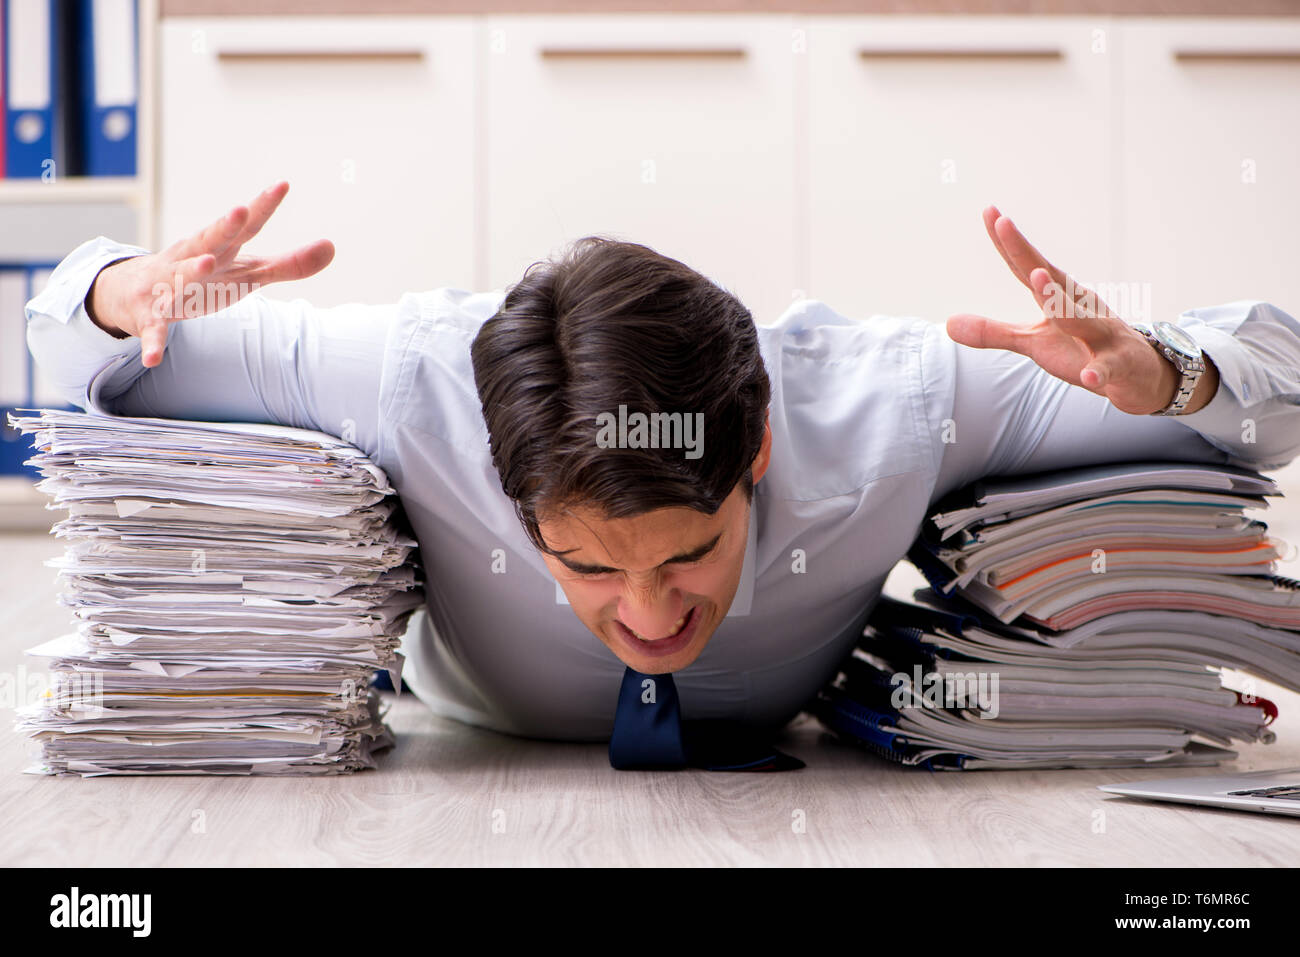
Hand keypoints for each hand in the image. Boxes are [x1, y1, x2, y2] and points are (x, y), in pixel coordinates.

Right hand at [86, 180, 334, 367]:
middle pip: (209, 239)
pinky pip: (154, 329)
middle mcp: (192, 259)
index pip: (246, 226)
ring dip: (192, 269)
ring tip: (207, 261)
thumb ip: (289, 263)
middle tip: (240, 209)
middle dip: (224, 225)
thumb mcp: (248, 272)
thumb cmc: (203, 278)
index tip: (283, 183)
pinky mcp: (152, 314)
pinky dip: (154, 342)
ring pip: (180, 276)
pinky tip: (155, 358)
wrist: (135, 293)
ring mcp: (169, 285)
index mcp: (220, 249)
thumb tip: (332, 246)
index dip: (263, 205)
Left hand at [945, 206, 1213, 415]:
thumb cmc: (1084, 350)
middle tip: (1003, 224)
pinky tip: (1090, 377)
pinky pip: (1108, 370)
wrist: (1141, 376)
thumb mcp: (1034, 343)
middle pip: (1052, 280)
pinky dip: (1100, 372)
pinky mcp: (1120, 366)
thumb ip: (994, 332)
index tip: (989, 211)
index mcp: (1061, 299)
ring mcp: (1103, 335)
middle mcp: (1083, 308)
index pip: (1029, 268)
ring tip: (1036, 277)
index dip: (1008, 243)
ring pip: (1081, 318)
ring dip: (1059, 301)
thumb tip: (948, 323)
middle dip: (1027, 254)